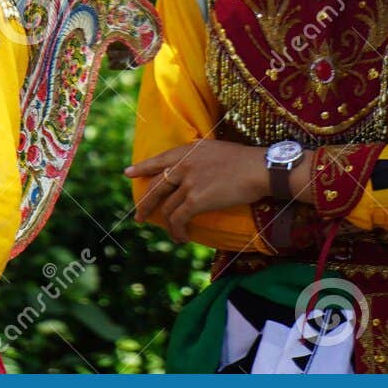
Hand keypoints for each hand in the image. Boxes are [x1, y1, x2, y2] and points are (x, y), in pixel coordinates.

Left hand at [125, 140, 270, 242]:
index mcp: (188, 150)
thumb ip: (199, 159)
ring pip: (167, 208)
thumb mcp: (216, 150)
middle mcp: (183, 164)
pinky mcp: (196, 199)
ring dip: (167, 225)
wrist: (259, 168)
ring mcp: (188, 182)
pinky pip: (178, 219)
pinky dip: (177, 231)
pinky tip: (182, 237)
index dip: (142, 168)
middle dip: (146, 204)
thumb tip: (193, 173)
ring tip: (172, 234)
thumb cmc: (246, 160)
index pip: (159, 159)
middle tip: (139, 216)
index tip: (128, 173)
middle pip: (156, 187)